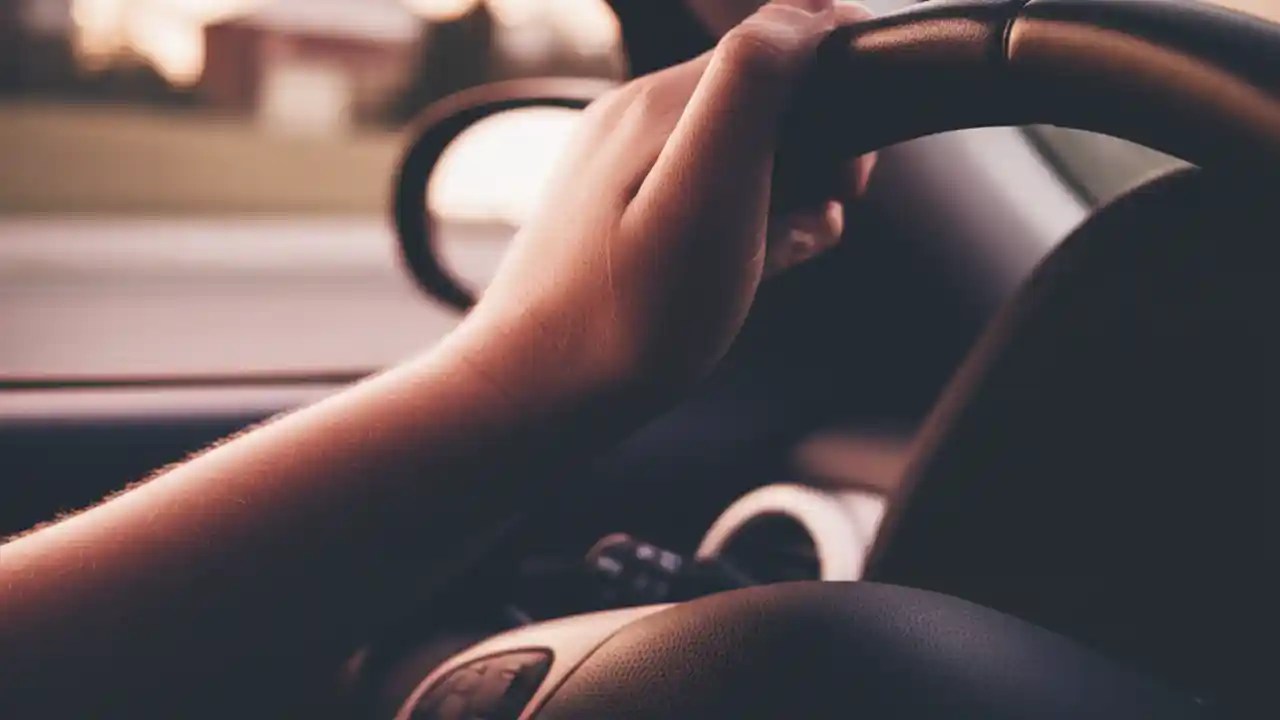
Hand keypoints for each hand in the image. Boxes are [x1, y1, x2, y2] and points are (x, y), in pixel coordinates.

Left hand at [459, 0, 874, 408]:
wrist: (534, 397)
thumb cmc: (629, 318)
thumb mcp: (708, 196)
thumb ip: (751, 91)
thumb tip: (801, 14)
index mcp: (658, 103)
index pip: (776, 42)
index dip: (833, 90)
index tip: (852, 167)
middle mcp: (632, 119)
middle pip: (758, 98)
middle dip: (810, 151)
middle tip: (818, 218)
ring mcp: (617, 165)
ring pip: (736, 150)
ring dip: (780, 196)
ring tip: (775, 256)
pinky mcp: (613, 210)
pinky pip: (701, 192)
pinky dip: (740, 223)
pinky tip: (745, 270)